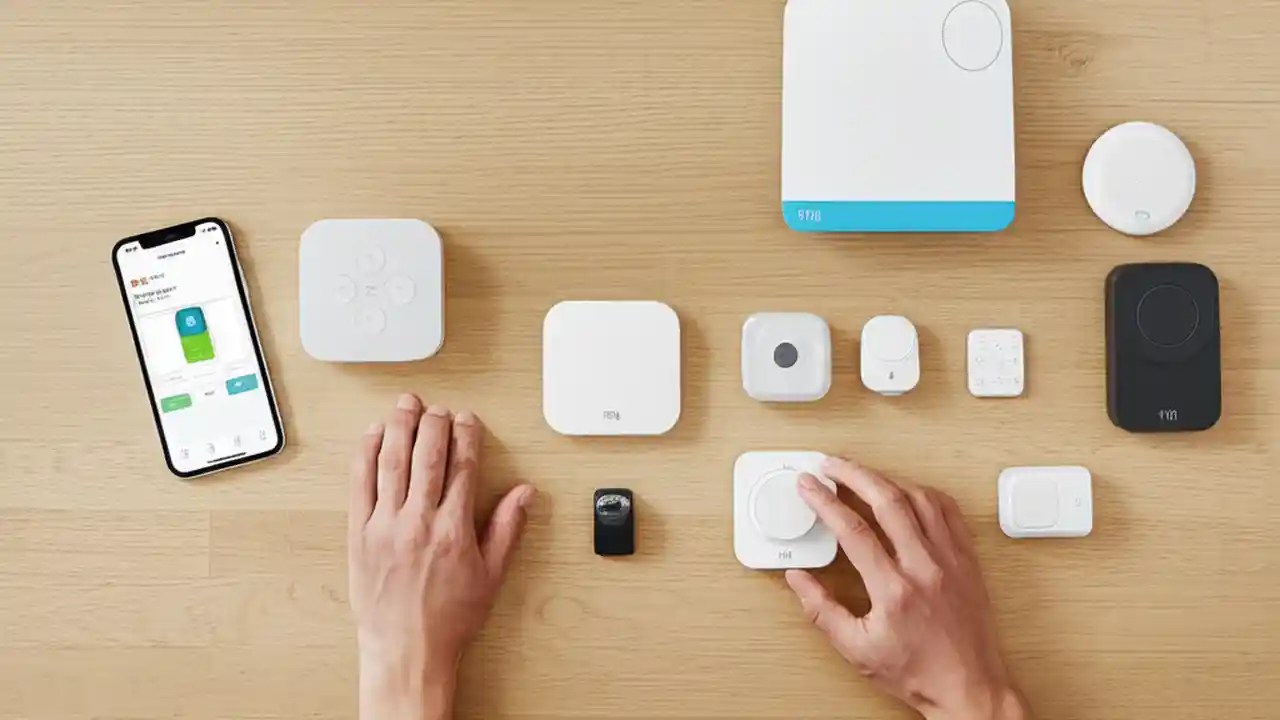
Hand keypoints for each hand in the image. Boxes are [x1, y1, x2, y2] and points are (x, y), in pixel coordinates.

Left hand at [348, 394, 535, 719]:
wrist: (407, 650)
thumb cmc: (448, 618)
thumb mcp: (491, 575)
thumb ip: (507, 528)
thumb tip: (524, 493)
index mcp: (454, 530)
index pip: (462, 467)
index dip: (466, 436)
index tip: (468, 420)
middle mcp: (418, 522)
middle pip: (427, 456)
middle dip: (434, 423)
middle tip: (438, 407)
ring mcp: (385, 525)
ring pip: (391, 462)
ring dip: (399, 427)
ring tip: (405, 405)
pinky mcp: (359, 533)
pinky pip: (359, 483)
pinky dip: (365, 454)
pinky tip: (372, 435)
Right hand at [786, 457, 1026, 719]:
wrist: (969, 689)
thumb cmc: (918, 673)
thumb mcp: (856, 649)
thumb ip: (822, 610)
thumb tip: (798, 579)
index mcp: (894, 590)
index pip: (853, 529)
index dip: (825, 501)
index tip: (808, 486)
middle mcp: (926, 568)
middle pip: (887, 500)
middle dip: (853, 473)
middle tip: (831, 464)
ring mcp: (952, 560)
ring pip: (920, 498)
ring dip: (887, 478)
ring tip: (863, 472)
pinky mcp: (968, 561)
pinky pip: (949, 511)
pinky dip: (924, 492)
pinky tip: (908, 489)